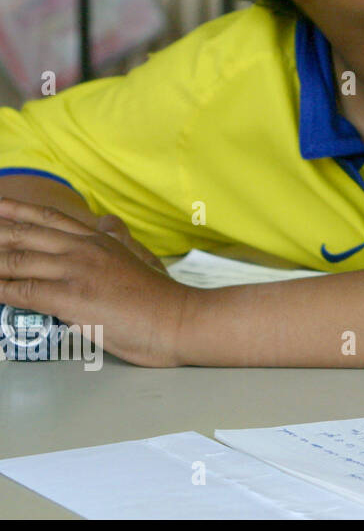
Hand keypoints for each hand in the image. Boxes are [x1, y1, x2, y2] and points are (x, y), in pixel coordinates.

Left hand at [0, 198, 191, 366]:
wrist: (180, 319)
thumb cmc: (161, 298)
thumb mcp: (141, 258)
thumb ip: (118, 239)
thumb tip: (107, 222)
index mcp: (99, 240)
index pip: (48, 219)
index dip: (15, 210)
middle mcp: (84, 249)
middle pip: (23, 234)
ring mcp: (76, 272)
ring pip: (16, 261)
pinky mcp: (71, 299)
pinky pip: (21, 291)